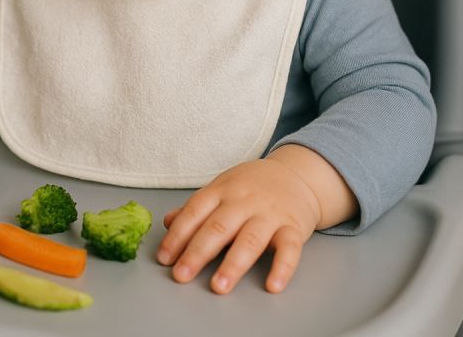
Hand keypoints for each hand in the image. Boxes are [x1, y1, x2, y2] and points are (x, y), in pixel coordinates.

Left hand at [156, 144, 356, 294]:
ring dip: (233, 264)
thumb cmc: (253, 186)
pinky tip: (272, 286)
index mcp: (223, 190)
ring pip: (251, 239)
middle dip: (198, 253)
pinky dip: (282, 268)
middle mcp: (245, 201)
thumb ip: (197, 209)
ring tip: (219, 286)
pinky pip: (289, 248)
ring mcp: (270, 214)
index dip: (177, 236)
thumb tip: (167, 222)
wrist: (298, 175)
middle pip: (219, 227)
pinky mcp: (294, 227)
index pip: (195, 211)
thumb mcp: (223, 189)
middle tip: (182, 275)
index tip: (164, 258)